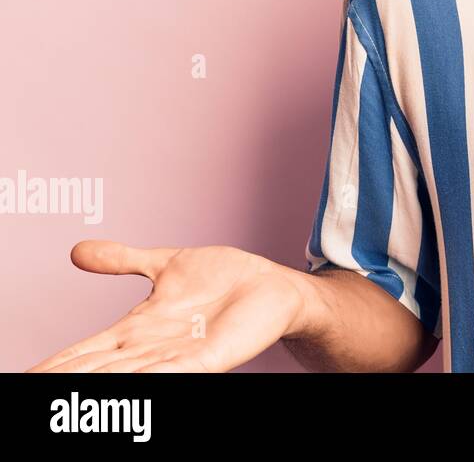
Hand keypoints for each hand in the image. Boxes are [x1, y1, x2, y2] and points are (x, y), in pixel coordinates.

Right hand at [27, 240, 310, 372]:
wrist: (273, 286)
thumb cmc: (224, 280)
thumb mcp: (165, 264)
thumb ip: (123, 260)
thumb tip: (77, 251)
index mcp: (137, 328)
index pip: (85, 350)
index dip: (55, 362)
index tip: (24, 375)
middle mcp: (153, 346)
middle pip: (99, 370)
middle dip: (66, 381)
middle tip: (29, 389)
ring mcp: (182, 353)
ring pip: (131, 376)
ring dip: (102, 386)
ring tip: (72, 397)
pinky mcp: (213, 355)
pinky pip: (180, 369)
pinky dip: (158, 377)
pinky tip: (139, 383)